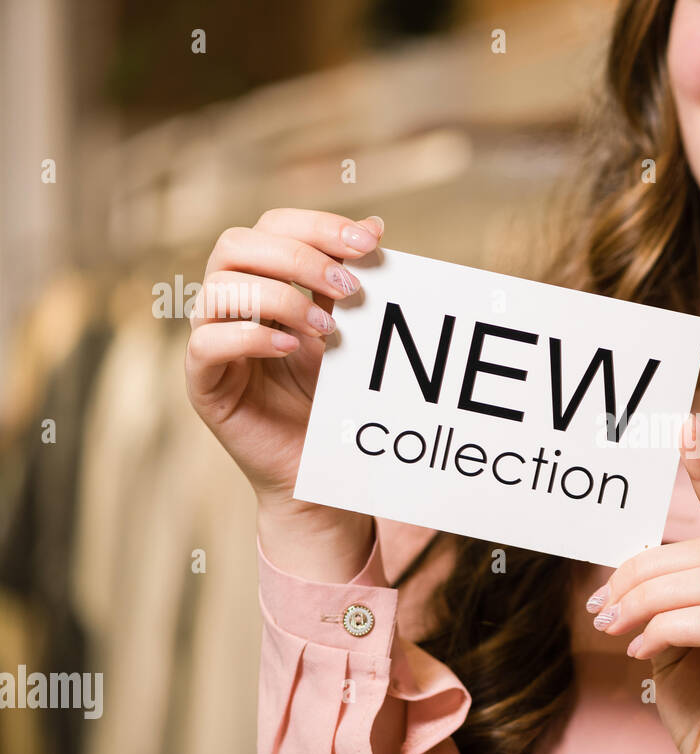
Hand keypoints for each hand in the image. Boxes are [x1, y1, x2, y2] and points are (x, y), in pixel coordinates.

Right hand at [184, 208, 384, 579]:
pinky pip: (206, 343)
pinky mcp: (203, 382)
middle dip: (299, 257)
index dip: (317, 225)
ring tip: (328, 329)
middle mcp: (228, 302)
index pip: (271, 225)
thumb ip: (350, 281)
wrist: (321, 462)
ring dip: (280, 298)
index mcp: (261, 278)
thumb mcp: (348, 330)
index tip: (368, 243)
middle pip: (236, 245)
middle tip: (351, 288)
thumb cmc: (330, 394)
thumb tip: (375, 225)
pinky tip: (290, 347)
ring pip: (219, 288)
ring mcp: (210, 340)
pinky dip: (250, 337)